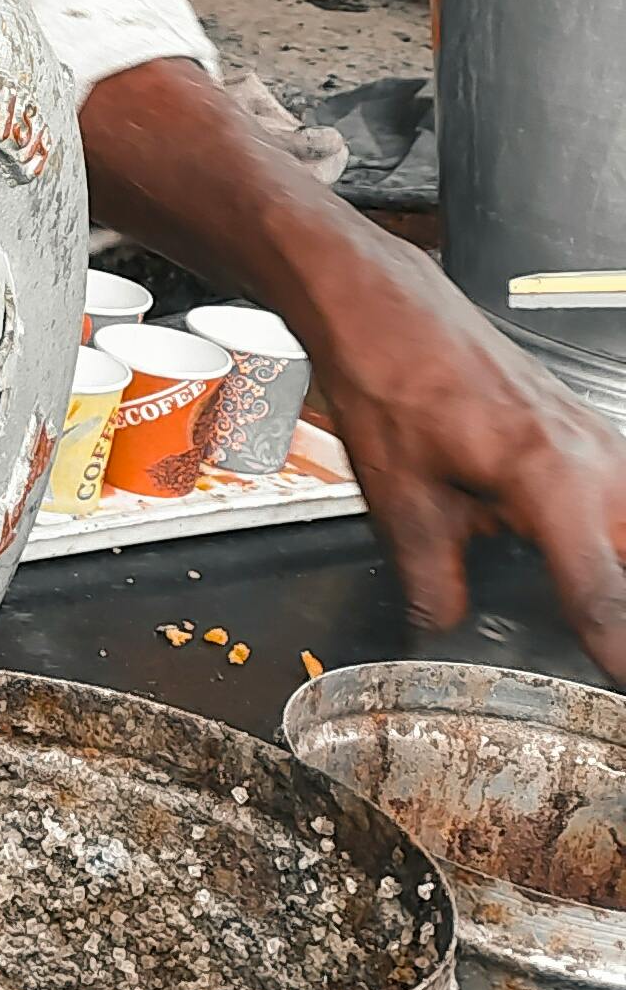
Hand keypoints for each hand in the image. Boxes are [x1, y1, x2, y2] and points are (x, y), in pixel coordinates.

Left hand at [289, 239, 625, 674]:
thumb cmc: (390, 379)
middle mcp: (594, 459)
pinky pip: (618, 506)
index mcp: (550, 476)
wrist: (387, 309)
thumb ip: (431, 581)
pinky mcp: (593, 441)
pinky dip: (606, 544)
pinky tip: (579, 565)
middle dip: (614, 615)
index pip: (602, 590)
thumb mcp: (400, 499)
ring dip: (607, 573)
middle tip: (596, 654)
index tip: (617, 679)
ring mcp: (602, 445)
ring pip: (625, 534)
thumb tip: (445, 633)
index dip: (615, 649)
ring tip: (590, 623)